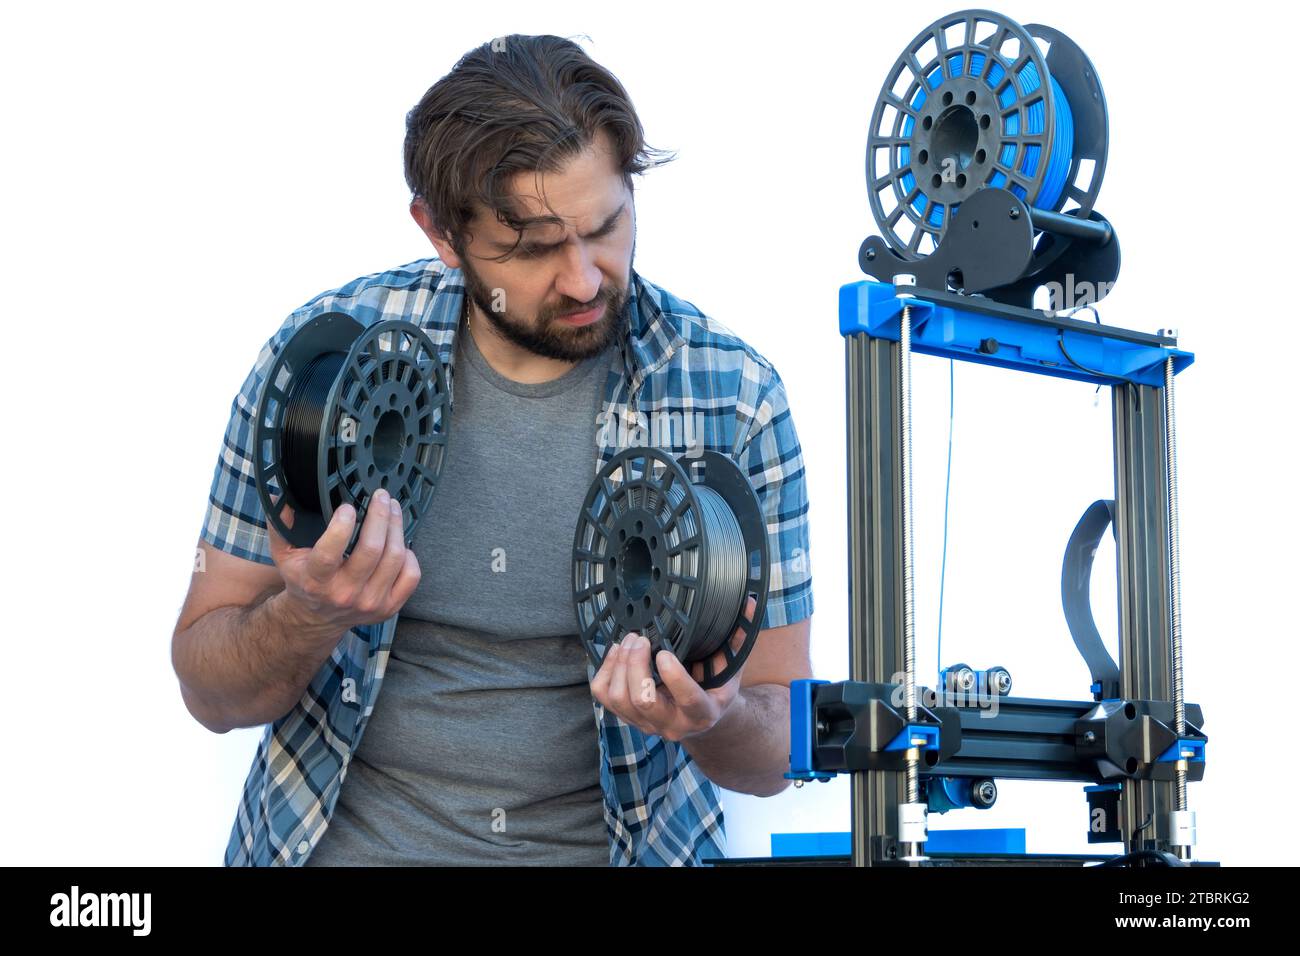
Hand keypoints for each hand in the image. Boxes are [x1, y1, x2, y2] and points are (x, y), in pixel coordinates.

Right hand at [266, 489, 420, 634]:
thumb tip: (280, 496)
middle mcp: (344, 593)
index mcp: (316, 581)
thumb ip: (280, 525)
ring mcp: (370, 603)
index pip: (329, 554)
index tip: (348, 506)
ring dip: (396, 527)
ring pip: (395, 558)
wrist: (317, 619)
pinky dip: (409, 555)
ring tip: (392, 509)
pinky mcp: (390, 608)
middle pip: (372, 550)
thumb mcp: (284, 554)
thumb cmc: (303, 580)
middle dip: (380, 516)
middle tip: (381, 496)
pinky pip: (411, 575)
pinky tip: (399, 542)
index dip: (341, 527)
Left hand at [589, 595, 756, 741]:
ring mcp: (646, 724)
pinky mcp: (627, 717)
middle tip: (641, 638)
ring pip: (619, 699)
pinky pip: (604, 696)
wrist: (702, 719)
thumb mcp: (732, 666)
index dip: (674, 677)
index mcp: (702, 713)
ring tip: (629, 641)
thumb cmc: (716, 687)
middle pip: (642, 700)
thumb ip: (737, 638)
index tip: (664, 651)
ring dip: (619, 665)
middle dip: (636, 665)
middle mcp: (672, 724)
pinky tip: (617, 653)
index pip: (687, 699)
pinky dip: (605, 670)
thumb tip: (749, 604)